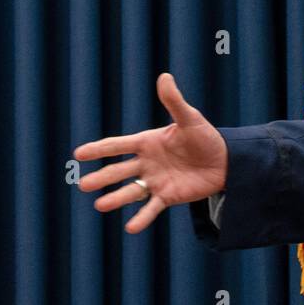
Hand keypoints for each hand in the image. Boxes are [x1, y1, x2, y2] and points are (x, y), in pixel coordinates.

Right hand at [74, 73, 228, 233]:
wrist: (224, 161)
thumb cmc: (205, 137)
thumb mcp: (189, 118)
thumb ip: (174, 101)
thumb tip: (164, 76)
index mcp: (147, 142)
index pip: (118, 146)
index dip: (99, 149)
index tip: (78, 154)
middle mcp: (146, 163)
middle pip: (119, 171)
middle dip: (101, 178)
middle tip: (83, 185)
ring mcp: (155, 181)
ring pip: (131, 191)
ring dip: (116, 199)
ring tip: (100, 205)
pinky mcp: (167, 197)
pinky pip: (151, 209)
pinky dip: (141, 219)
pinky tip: (130, 228)